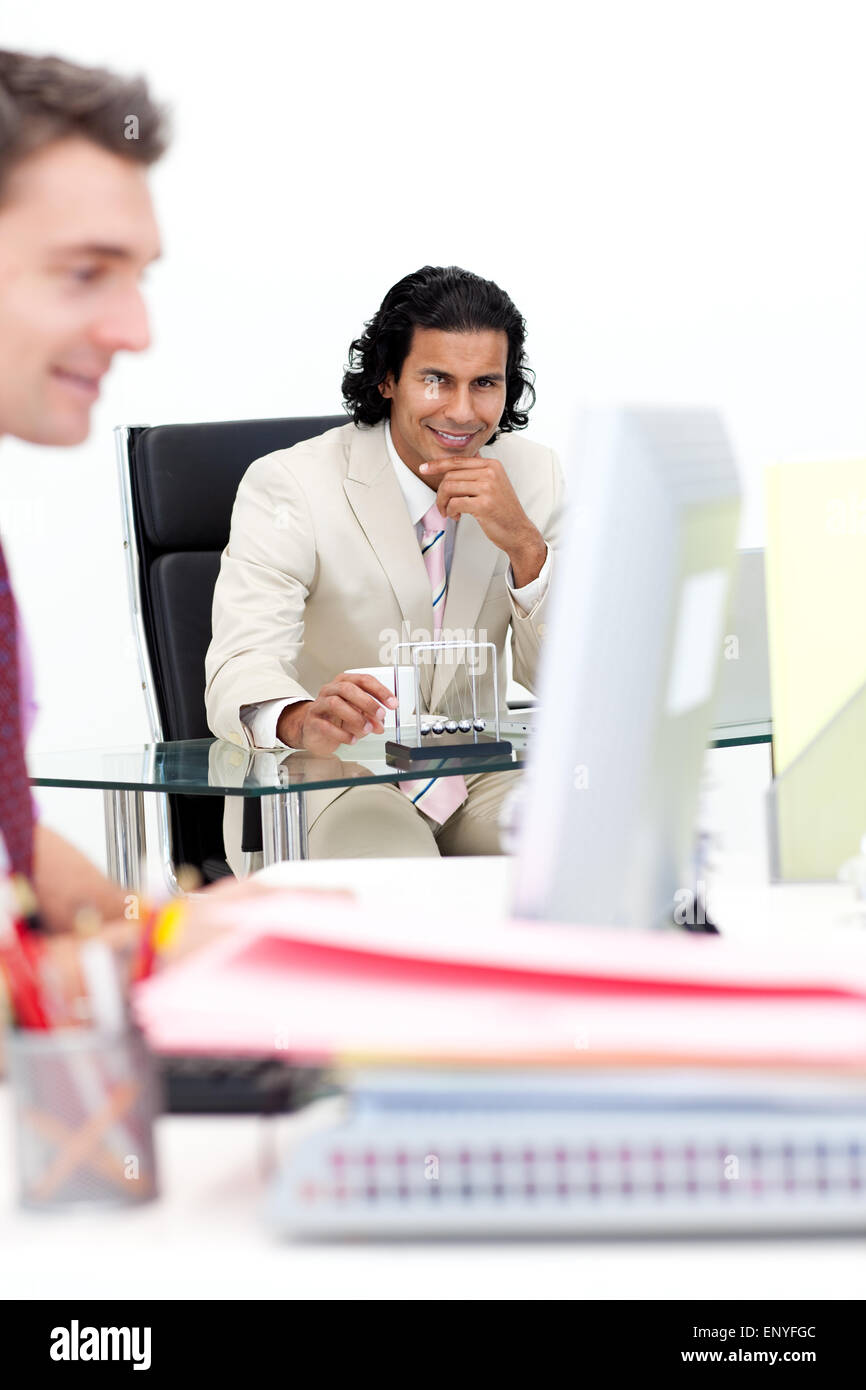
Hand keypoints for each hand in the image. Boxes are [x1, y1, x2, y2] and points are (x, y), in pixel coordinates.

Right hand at [276, 672, 397, 754]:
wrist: (313, 730)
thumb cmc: (337, 718)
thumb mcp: (359, 716)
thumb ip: (371, 718)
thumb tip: (381, 724)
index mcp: (345, 683)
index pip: (364, 680)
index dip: (380, 691)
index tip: (393, 703)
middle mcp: (331, 690)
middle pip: (348, 689)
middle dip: (368, 702)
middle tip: (380, 715)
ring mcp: (319, 704)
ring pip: (335, 703)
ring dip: (355, 717)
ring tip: (367, 729)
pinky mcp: (312, 721)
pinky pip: (325, 725)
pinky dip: (341, 734)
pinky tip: (352, 740)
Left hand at [419, 455, 546, 585]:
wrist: (518, 531)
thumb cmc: (503, 510)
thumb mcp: (494, 484)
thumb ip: (476, 472)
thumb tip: (452, 464)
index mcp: (492, 465)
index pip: (458, 461)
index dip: (437, 465)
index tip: (424, 469)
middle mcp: (491, 473)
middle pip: (450, 475)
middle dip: (441, 492)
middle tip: (443, 505)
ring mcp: (488, 488)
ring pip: (449, 488)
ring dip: (443, 503)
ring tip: (449, 512)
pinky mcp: (484, 504)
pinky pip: (454, 503)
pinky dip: (450, 512)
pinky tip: (457, 516)